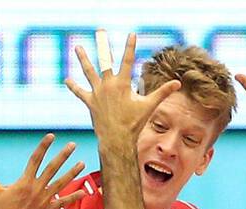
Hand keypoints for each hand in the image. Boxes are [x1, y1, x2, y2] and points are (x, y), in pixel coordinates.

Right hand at [0, 134, 85, 208]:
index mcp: (24, 183)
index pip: (36, 159)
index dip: (43, 147)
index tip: (51, 136)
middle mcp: (36, 190)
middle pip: (52, 169)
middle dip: (63, 156)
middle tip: (73, 145)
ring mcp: (43, 202)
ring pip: (61, 184)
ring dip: (72, 173)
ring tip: (82, 163)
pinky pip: (61, 203)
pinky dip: (72, 197)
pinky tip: (83, 192)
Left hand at [64, 32, 180, 145]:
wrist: (116, 140)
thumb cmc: (133, 124)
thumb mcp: (149, 106)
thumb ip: (163, 92)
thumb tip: (178, 83)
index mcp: (122, 84)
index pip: (128, 60)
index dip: (130, 47)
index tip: (131, 34)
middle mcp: (108, 85)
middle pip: (105, 61)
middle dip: (103, 45)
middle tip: (100, 31)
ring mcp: (97, 93)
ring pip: (89, 72)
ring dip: (83, 59)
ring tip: (78, 47)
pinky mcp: (90, 102)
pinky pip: (80, 92)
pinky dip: (73, 86)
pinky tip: (66, 79)